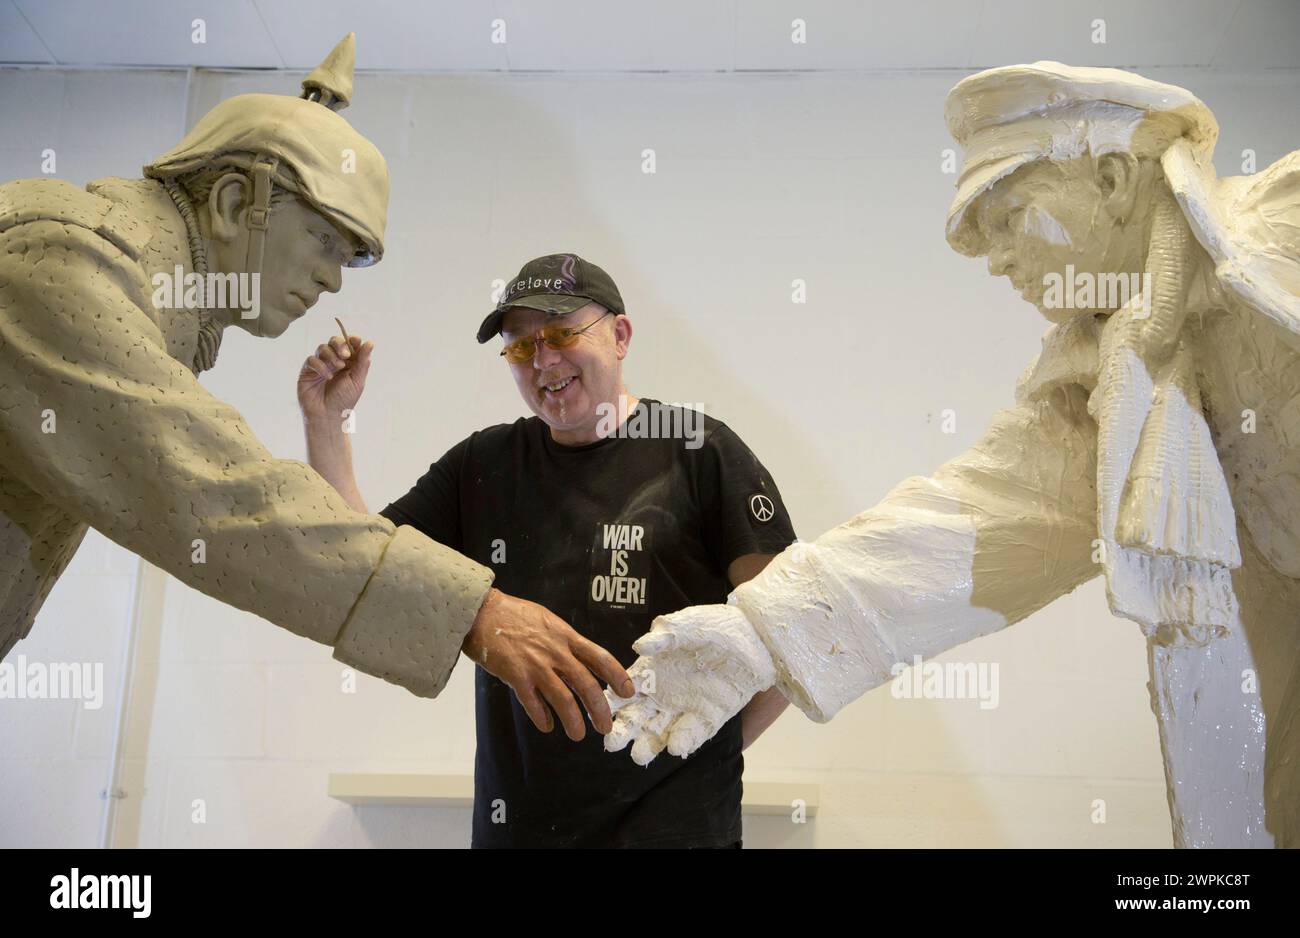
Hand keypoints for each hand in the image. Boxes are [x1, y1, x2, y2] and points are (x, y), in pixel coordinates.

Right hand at [298, 332, 372, 419]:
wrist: (328, 416)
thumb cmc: (344, 400)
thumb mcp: (357, 380)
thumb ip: (363, 362)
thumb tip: (370, 342)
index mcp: (349, 362)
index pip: (350, 344)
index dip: (352, 340)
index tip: (356, 341)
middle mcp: (334, 361)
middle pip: (334, 341)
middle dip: (340, 344)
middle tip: (346, 354)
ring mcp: (320, 365)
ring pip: (323, 348)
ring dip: (331, 355)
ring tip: (339, 367)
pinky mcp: (308, 371)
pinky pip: (311, 359)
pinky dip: (320, 366)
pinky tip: (328, 377)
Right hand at [464, 588, 634, 740]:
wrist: (483, 613)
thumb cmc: (515, 615)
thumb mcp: (549, 621)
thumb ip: (565, 642)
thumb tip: (579, 661)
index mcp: (567, 637)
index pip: (600, 658)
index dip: (618, 676)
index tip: (628, 692)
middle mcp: (556, 652)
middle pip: (586, 685)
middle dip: (599, 710)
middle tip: (605, 727)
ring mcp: (536, 666)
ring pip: (563, 700)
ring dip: (573, 721)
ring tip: (578, 735)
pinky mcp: (516, 677)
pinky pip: (534, 704)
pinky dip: (542, 718)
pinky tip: (546, 726)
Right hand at [604, 604, 776, 765]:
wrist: (757, 638)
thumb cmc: (718, 625)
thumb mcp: (690, 625)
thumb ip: (665, 635)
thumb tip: (639, 647)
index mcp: (653, 670)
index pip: (625, 688)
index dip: (611, 700)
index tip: (599, 710)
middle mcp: (665, 693)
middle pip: (637, 716)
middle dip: (624, 729)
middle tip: (610, 742)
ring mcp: (686, 707)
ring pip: (660, 732)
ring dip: (649, 744)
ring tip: (637, 755)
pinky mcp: (709, 718)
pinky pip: (693, 734)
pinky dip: (683, 741)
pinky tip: (674, 746)